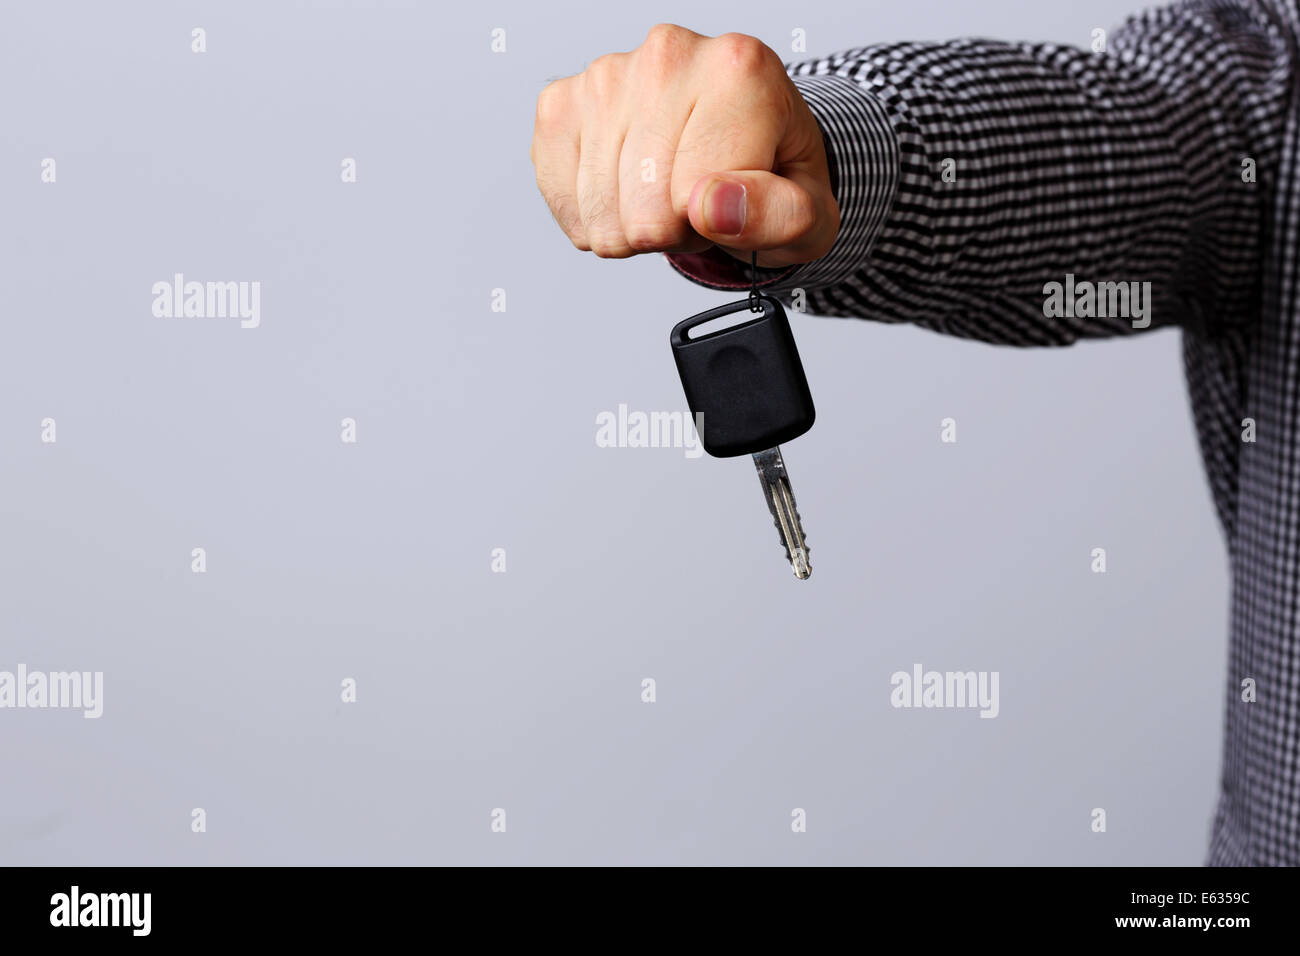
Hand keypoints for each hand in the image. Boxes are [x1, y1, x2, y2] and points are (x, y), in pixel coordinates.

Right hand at [530, 24, 838, 267]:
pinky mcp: (561, 102)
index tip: (733, 200)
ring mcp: (607, 75)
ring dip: (632, 224)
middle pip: (643, 210)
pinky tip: (626, 191)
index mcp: (740, 70)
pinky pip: (563, 197)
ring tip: (667, 192)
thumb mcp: (807, 213)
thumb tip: (714, 206)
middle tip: (699, 199)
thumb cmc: (772, 172)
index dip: (714, 224)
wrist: (737, 141)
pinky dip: (593, 216)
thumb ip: (778, 216)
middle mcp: (669, 55)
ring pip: (600, 211)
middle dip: (672, 228)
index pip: (697, 196)